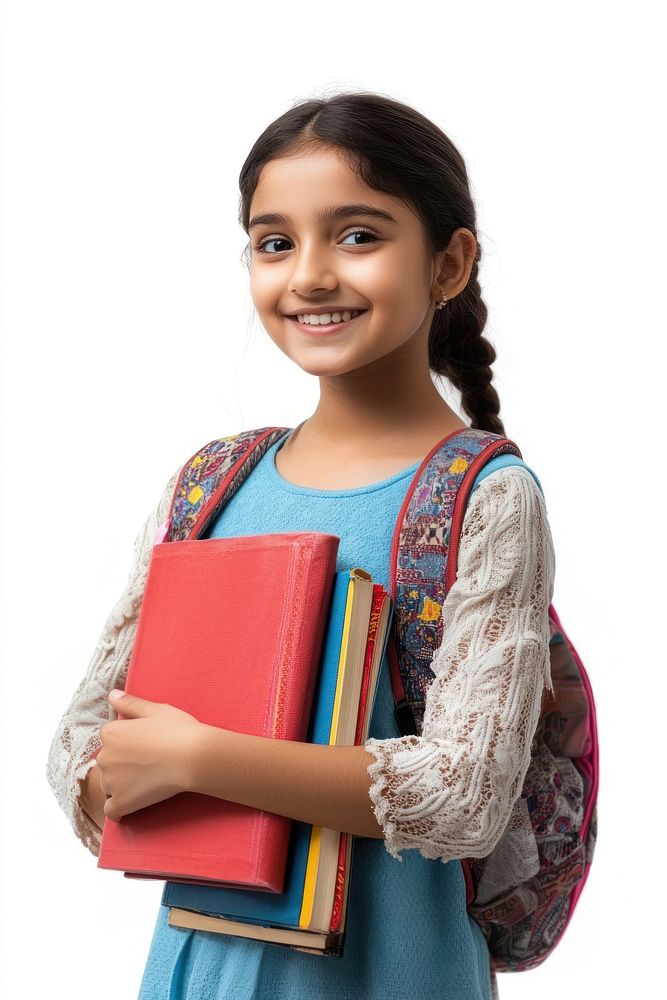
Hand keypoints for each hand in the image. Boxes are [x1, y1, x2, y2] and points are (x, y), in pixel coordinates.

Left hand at [97, 690, 203, 821]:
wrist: (194, 757)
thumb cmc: (178, 730)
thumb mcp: (155, 710)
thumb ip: (130, 703)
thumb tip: (111, 695)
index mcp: (110, 733)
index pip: (110, 738)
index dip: (128, 741)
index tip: (145, 744)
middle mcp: (105, 756)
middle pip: (108, 761)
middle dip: (123, 762)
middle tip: (149, 762)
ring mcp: (111, 781)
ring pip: (110, 784)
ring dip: (122, 784)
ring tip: (148, 780)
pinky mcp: (122, 802)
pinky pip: (112, 810)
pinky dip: (120, 808)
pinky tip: (133, 802)